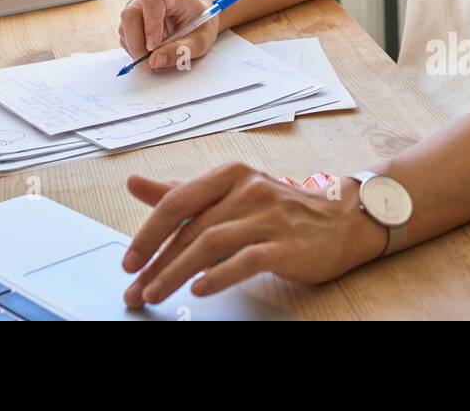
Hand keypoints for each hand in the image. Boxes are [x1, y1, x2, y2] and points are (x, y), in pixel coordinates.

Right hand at [117, 0, 221, 70]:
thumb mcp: (200, 41)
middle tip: (148, 62)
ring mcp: (140, 0)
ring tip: (152, 57)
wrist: (197, 15)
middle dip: (136, 41)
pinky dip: (132, 45)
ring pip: (125, 23)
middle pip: (131, 12)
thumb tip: (154, 61)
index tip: (154, 46)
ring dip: (134, 45)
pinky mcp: (133, 12)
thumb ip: (181, 51)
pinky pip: (124, 30)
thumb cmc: (202, 24)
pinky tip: (148, 50)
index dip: (149, 24)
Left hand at [120, 163, 387, 307]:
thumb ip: (181, 193)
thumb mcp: (228, 193)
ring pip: (211, 243)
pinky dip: (219, 275)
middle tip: (134, 289)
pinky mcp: (285, 245)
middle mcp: (247, 190)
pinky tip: (200, 289)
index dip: (148, 233)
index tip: (128, 261)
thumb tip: (133, 183)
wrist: (340, 222)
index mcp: (228, 174)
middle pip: (191, 227)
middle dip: (156, 262)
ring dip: (177, 273)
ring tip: (155, 295)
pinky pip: (246, 259)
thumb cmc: (277, 210)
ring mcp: (267, 216)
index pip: (178, 201)